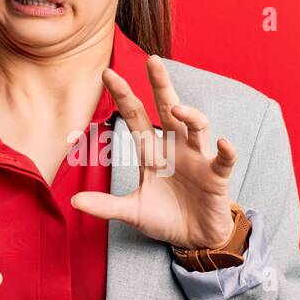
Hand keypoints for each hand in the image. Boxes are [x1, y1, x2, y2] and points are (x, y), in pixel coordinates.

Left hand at [70, 55, 235, 248]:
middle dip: (161, 84)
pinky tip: (224, 143)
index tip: (107, 74)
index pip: (136, 117)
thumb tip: (73, 201)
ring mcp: (198, 159)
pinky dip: (226, 150)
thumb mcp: (133, 212)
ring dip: (190, 115)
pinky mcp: (216, 176)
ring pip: (197, 126)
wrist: (196, 239)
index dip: (124, 95)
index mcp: (153, 152)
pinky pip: (224, 159)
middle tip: (152, 60)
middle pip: (168, 108)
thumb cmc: (166, 218)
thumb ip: (106, 206)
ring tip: (177, 109)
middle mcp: (175, 148)